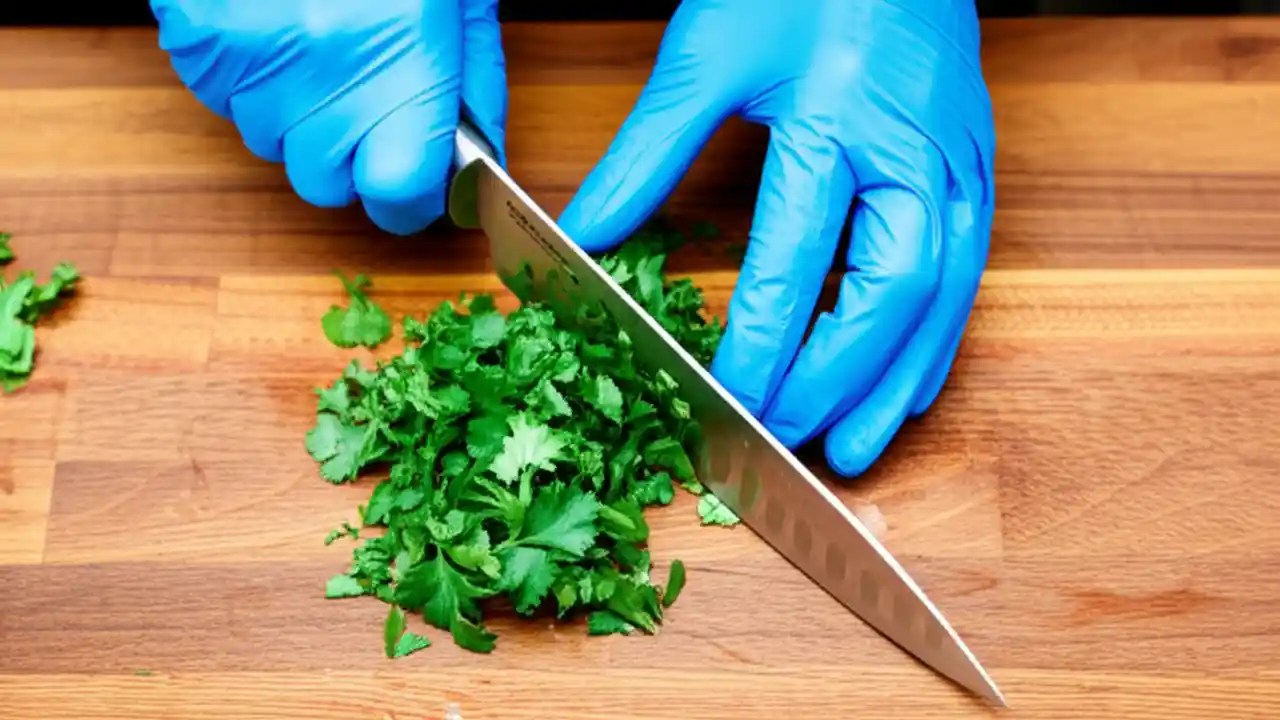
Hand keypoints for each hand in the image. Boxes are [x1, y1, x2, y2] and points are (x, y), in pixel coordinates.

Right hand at [150, 0, 506, 234]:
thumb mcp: (462, 0)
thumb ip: (475, 84)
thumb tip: (480, 160)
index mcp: (399, 62)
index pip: (399, 197)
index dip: (411, 200)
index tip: (418, 185)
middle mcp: (320, 74)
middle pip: (329, 183)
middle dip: (353, 158)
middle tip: (368, 99)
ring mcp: (249, 63)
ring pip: (273, 145)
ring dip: (301, 117)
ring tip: (321, 45)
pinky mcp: (197, 43)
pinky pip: (227, 102)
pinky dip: (256, 83)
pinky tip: (280, 27)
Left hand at [558, 0, 994, 475]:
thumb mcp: (709, 50)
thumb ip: (648, 151)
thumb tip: (590, 233)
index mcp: (838, 117)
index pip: (796, 257)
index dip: (761, 342)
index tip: (724, 402)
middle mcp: (910, 150)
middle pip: (890, 291)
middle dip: (837, 381)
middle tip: (786, 442)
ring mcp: (955, 160)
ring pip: (944, 294)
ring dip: (898, 381)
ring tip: (858, 449)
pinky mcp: (975, 164)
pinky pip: (972, 269)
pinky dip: (937, 338)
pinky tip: (911, 384)